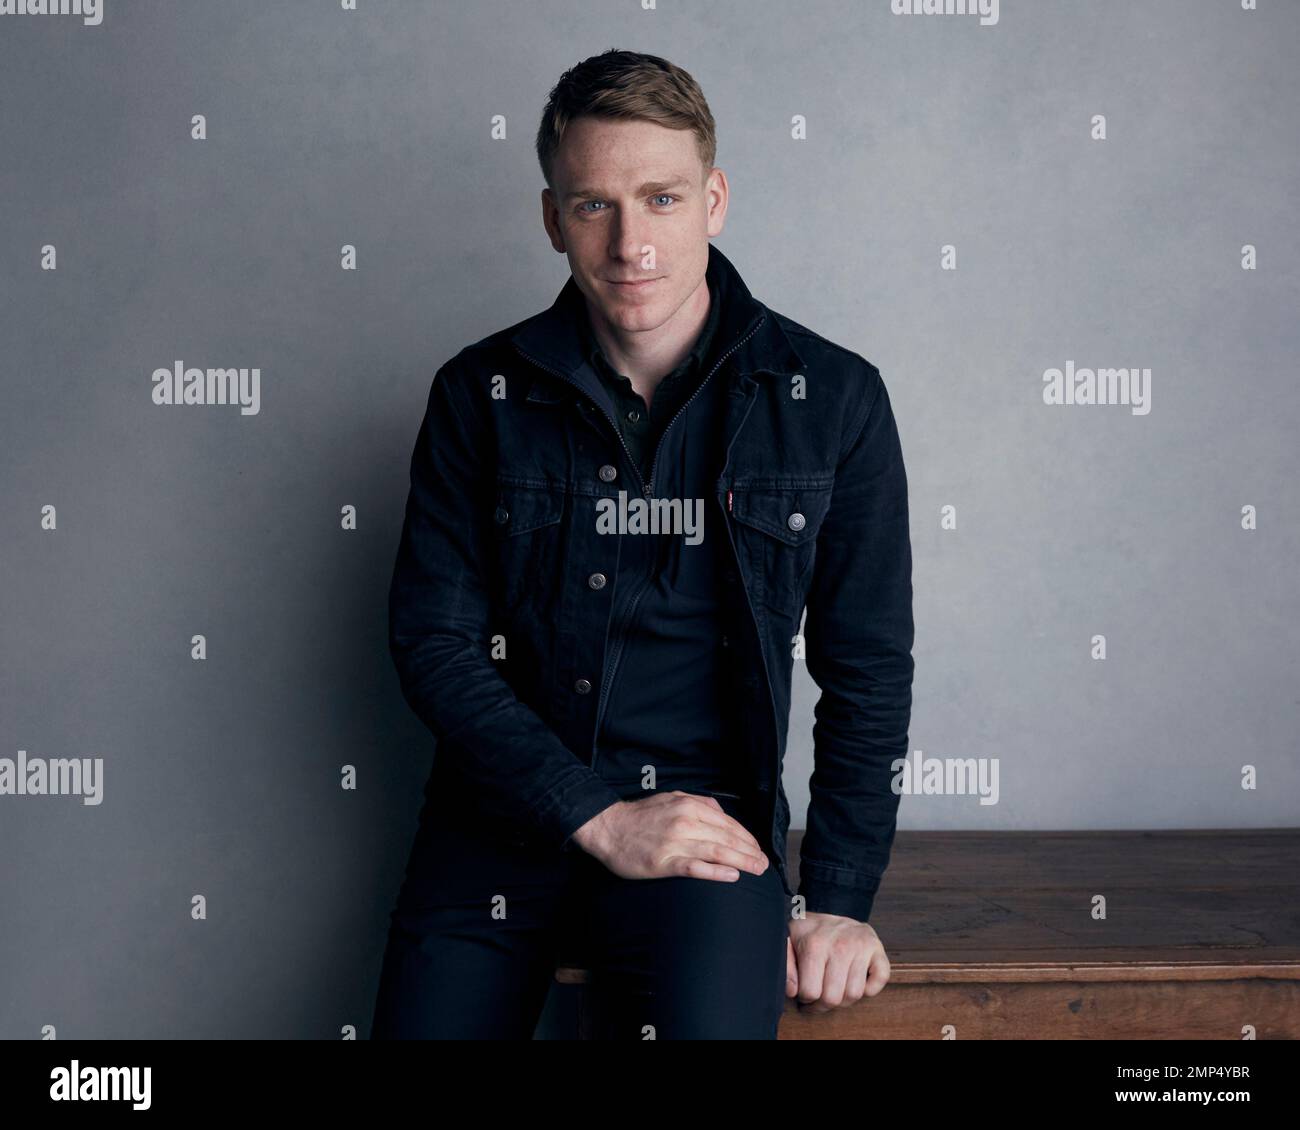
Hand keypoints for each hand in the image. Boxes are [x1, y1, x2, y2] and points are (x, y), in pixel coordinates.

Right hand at [570, 790, 768, 880]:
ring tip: (756, 869)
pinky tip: (731, 876)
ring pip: (717, 852)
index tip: (757, 848)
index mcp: (689, 805)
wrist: (609, 827)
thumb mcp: (672, 798)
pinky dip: (716, 872)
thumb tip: (722, 812)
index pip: (727, 823)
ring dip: (741, 861)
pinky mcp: (664, 862)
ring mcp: (675, 843)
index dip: (746, 837)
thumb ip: (698, 803)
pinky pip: (696, 868)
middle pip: (727, 838)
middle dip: (750, 851)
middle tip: (764, 863)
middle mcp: (685, 822)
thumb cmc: (641, 815)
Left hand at [785, 912, 889, 1012]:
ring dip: (844, 999)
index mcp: (815, 944)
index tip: (804, 993)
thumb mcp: (787, 940)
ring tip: (834, 989)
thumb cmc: (810, 930)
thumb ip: (785, 966)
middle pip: (833, 998)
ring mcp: (862, 947)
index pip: (811, 992)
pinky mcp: (877, 949)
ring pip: (855, 994)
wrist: (833, 906)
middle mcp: (841, 946)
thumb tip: (792, 991)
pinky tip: (855, 980)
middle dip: (823, 1005)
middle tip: (819, 998)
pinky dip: (870, 987)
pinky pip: (881, 980)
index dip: (805, 999)